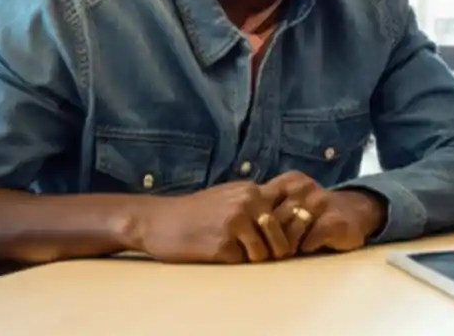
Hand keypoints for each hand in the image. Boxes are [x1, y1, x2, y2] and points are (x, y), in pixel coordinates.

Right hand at [132, 181, 292, 263]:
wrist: (157, 220)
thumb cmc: (197, 211)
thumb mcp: (231, 195)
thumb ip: (258, 202)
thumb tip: (296, 214)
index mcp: (253, 191)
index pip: (290, 214)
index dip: (289, 231)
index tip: (281, 239)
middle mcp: (248, 203)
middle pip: (281, 238)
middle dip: (274, 251)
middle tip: (259, 254)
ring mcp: (235, 222)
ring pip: (263, 253)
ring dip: (252, 258)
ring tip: (235, 251)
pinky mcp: (222, 244)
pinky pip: (241, 262)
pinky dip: (233, 262)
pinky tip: (216, 252)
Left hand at [263, 171, 385, 254]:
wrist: (354, 212)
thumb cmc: (313, 212)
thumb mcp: (289, 200)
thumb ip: (266, 206)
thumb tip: (235, 223)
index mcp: (290, 181)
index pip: (261, 205)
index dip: (255, 225)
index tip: (254, 237)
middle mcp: (306, 188)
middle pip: (273, 222)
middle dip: (269, 241)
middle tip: (269, 252)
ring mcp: (321, 204)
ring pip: (289, 235)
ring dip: (287, 248)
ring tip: (287, 253)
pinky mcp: (335, 222)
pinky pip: (309, 242)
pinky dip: (306, 249)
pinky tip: (308, 249)